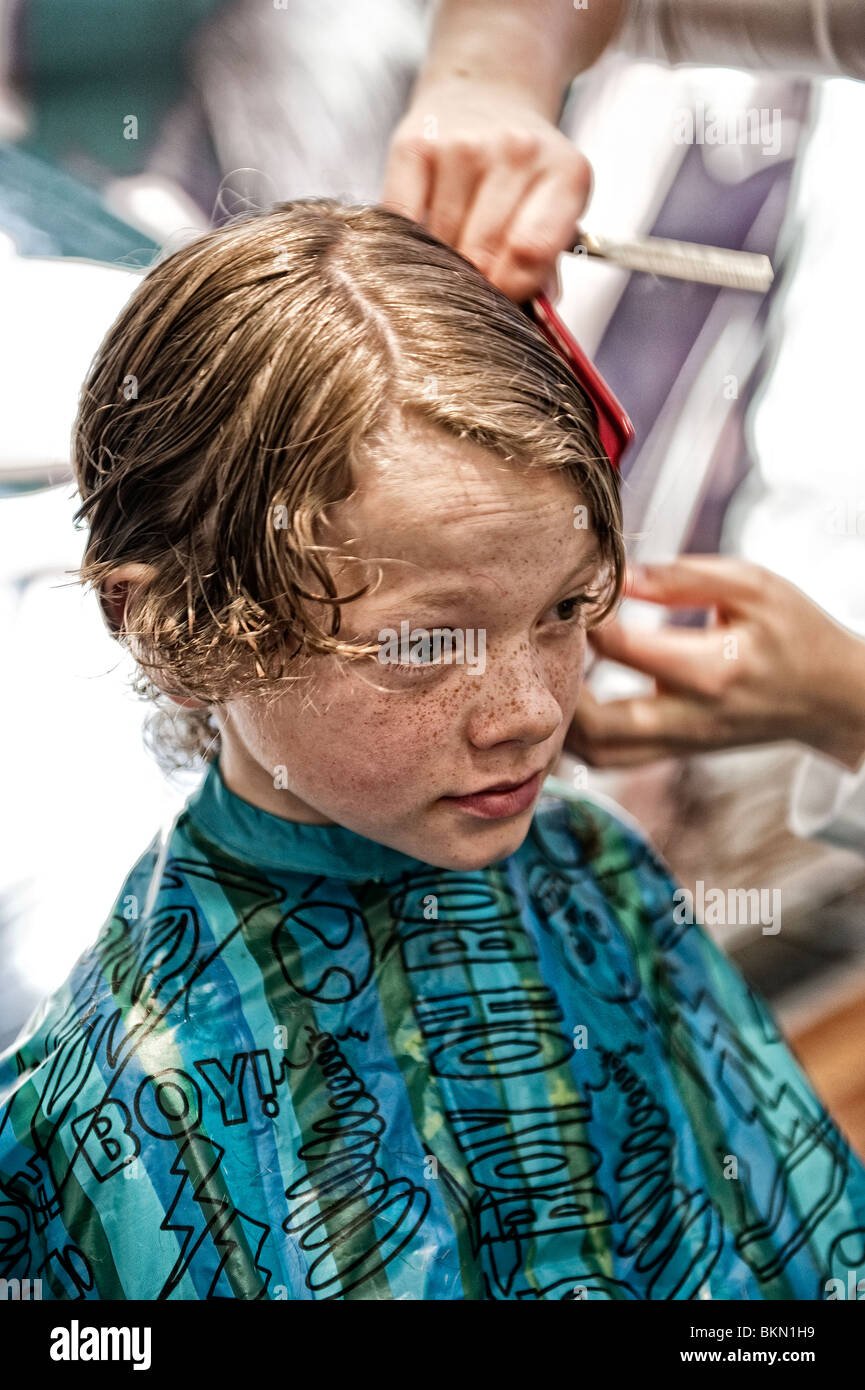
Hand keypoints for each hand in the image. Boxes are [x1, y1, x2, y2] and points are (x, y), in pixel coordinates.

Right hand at [382, 84, 591, 301]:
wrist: (485, 94)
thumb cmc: (521, 170)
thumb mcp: (552, 207)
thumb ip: (546, 264)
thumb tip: (530, 319)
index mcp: (566, 173)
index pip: (533, 254)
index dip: (510, 294)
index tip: (497, 310)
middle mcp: (517, 151)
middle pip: (483, 254)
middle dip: (473, 288)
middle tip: (465, 297)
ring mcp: (463, 145)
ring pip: (440, 243)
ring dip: (437, 267)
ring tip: (443, 264)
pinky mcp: (414, 144)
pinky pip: (401, 221)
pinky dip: (401, 245)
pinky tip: (415, 245)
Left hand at [566, 556, 864, 772]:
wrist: (832, 697)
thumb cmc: (794, 631)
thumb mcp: (753, 585)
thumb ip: (684, 577)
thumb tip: (621, 574)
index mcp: (712, 668)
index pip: (621, 648)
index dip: (585, 617)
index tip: (572, 590)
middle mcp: (692, 716)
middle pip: (598, 725)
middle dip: (561, 686)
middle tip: (545, 645)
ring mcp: (681, 742)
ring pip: (598, 753)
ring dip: (564, 719)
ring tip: (552, 674)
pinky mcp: (674, 752)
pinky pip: (610, 758)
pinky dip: (580, 735)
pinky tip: (571, 697)